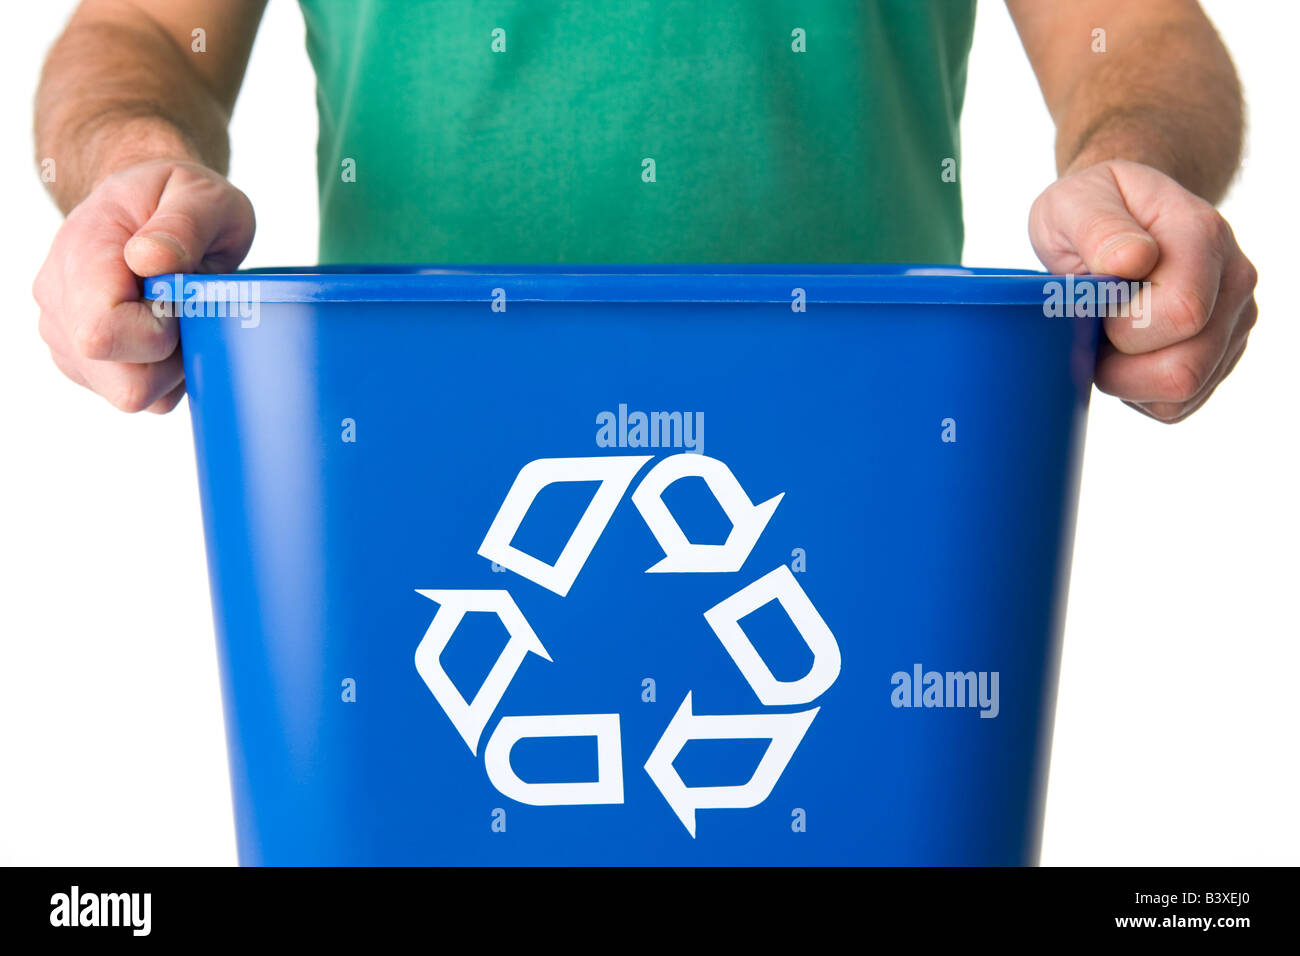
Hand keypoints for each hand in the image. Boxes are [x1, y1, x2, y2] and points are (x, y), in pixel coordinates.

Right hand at [33, 160, 254, 412]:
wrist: (149, 206)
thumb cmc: (176, 198)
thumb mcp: (198, 193)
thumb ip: (182, 224)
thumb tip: (150, 260)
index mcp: (81, 258)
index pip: (102, 334)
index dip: (159, 332)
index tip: (179, 297)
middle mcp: (60, 306)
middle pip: (124, 386)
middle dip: (173, 360)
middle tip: (187, 310)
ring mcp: (69, 340)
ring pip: (135, 395)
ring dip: (173, 367)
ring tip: (178, 314)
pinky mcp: (88, 365)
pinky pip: (142, 396)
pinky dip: (166, 374)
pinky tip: (169, 330)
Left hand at [1029, 159, 1256, 422]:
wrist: (1122, 216)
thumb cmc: (1092, 209)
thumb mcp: (1074, 202)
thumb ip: (1098, 227)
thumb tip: (1131, 259)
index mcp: (1202, 236)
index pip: (1180, 314)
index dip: (1121, 327)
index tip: (1094, 303)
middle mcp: (1233, 280)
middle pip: (1184, 369)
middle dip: (1119, 366)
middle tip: (1092, 330)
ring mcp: (1234, 321)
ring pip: (1181, 394)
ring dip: (1127, 381)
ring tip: (1107, 338)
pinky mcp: (1222, 355)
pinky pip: (1178, 405)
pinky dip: (1139, 392)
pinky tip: (1124, 354)